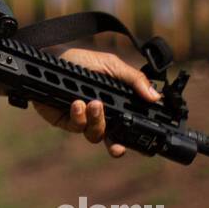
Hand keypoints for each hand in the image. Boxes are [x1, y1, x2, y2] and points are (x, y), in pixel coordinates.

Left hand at [32, 48, 161, 157]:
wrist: (52, 59)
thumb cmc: (82, 61)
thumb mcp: (112, 66)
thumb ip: (134, 80)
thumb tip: (155, 97)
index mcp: (117, 103)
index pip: (131, 122)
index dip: (138, 134)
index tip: (145, 140)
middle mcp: (102, 115)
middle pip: (114, 139)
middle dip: (117, 147)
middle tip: (118, 148)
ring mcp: (85, 120)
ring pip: (96, 135)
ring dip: (98, 122)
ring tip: (94, 104)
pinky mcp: (67, 121)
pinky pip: (77, 127)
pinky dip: (79, 117)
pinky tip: (77, 103)